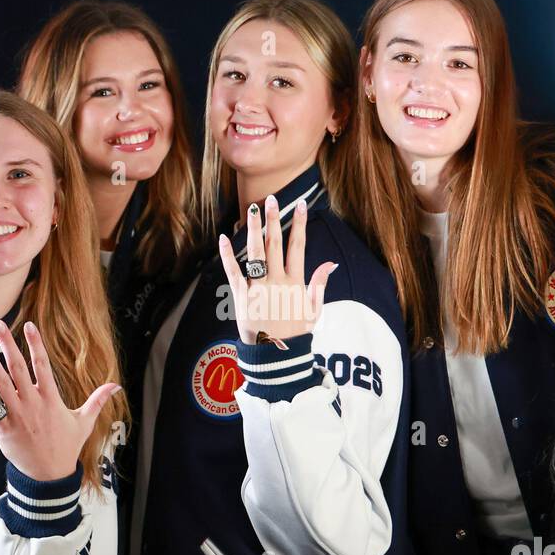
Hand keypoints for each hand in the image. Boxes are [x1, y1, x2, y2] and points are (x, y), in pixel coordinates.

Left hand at [0, 319, 119, 480]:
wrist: (48, 474)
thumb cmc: (67, 446)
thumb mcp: (85, 422)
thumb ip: (97, 400)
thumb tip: (116, 386)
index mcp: (51, 399)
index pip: (42, 365)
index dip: (35, 344)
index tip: (29, 326)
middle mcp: (32, 403)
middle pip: (18, 368)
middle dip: (7, 345)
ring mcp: (16, 415)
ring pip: (1, 383)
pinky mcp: (4, 427)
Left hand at [218, 195, 335, 344]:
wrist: (276, 356)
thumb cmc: (296, 334)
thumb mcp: (313, 310)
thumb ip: (319, 284)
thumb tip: (330, 263)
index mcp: (295, 283)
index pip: (298, 247)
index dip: (300, 225)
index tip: (302, 206)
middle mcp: (277, 282)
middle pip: (275, 244)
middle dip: (274, 220)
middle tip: (273, 199)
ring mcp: (258, 288)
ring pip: (256, 254)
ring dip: (254, 230)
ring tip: (253, 209)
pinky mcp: (242, 297)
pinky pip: (234, 272)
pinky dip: (228, 255)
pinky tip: (225, 237)